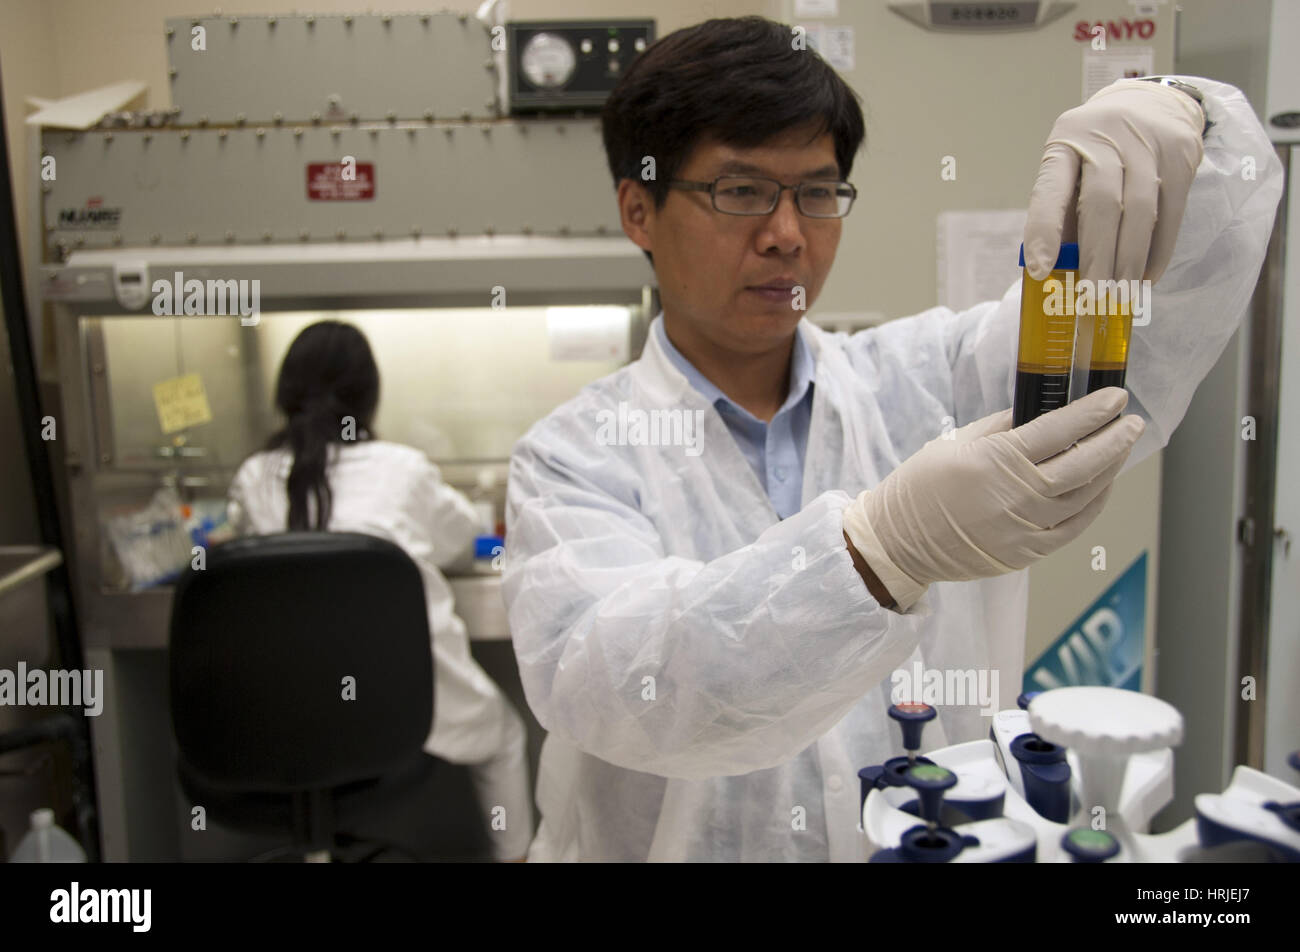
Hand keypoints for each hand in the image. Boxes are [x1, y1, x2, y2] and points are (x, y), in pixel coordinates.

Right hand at [842, 388, 1143, 610]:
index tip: (1115, 398)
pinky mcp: (1026, 553)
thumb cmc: (919, 488)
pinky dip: (1093, 505)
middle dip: (1114, 439)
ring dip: (1108, 470)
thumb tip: (1040, 414)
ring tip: (1118, 451)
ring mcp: (1025, 528)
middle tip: (1130, 422)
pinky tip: (1100, 488)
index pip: (1060, 430)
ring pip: (1086, 497)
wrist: (898, 541)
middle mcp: (1017, 496)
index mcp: (997, 461)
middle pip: (1084, 463)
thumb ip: (1001, 427)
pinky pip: (1073, 528)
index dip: (1093, 413)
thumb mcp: (955, 442)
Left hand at [1023, 79, 1203, 284]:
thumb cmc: (1098, 150)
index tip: (1040, 271)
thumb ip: (1063, 213)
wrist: (1152, 102)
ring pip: (1140, 211)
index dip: (1043, 230)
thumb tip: (1057, 272)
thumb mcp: (1071, 168)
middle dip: (1098, 257)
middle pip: (1102, 204)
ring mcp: (1148, 144)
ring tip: (1120, 294)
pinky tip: (1147, 275)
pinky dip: (1159, 250)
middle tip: (1093, 297)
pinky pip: (1171, 213)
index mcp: (1066, 143)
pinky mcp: (1181, 156)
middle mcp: (1106, 139)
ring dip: (1130, 260)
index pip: (1051, 189)